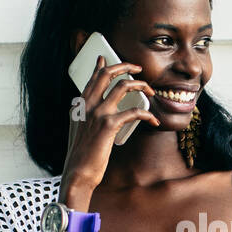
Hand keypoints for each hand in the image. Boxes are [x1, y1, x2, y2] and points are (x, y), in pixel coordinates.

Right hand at [61, 53, 159, 199]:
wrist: (77, 173)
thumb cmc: (81, 155)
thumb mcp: (78, 130)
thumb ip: (84, 116)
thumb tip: (91, 108)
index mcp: (79, 105)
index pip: (91, 78)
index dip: (102, 66)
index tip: (107, 58)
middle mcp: (87, 105)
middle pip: (107, 74)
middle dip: (125, 66)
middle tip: (138, 69)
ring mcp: (98, 113)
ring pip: (123, 86)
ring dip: (141, 85)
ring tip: (150, 91)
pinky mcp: (109, 125)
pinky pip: (133, 112)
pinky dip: (147, 114)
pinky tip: (153, 120)